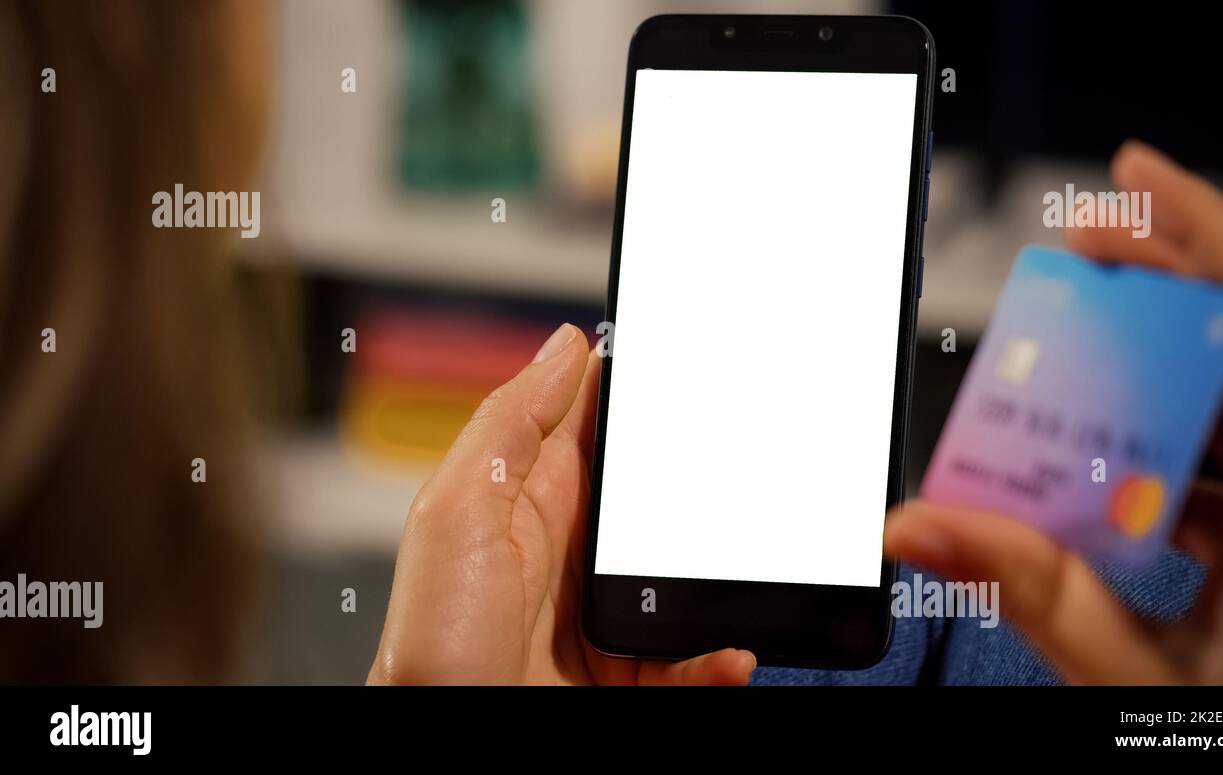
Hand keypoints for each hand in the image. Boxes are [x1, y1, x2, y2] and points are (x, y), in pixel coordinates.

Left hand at [368, 324, 755, 684]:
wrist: (451, 741)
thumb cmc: (434, 643)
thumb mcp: (459, 513)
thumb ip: (509, 425)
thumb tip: (563, 344)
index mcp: (529, 497)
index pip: (592, 422)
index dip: (634, 387)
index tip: (683, 355)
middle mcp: (572, 549)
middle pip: (652, 494)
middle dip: (700, 478)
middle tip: (742, 464)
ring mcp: (605, 611)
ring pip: (683, 575)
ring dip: (717, 572)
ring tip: (746, 564)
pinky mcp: (629, 672)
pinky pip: (691, 659)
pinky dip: (717, 657)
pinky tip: (731, 653)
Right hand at [886, 141, 1222, 683]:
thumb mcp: (1146, 686)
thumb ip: (1037, 603)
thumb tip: (925, 525)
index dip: (1203, 228)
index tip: (1128, 179)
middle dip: (1149, 300)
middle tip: (1061, 286)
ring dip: (1147, 386)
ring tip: (1062, 389)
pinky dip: (1166, 454)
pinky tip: (1108, 482)